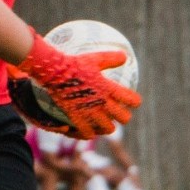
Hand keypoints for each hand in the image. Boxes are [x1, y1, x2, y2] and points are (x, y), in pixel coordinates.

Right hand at [14, 31, 139, 139]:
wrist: (55, 73)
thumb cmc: (75, 64)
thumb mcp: (95, 59)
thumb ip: (111, 59)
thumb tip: (124, 57)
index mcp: (109, 89)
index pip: (133, 101)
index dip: (134, 101)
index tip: (132, 100)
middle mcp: (102, 103)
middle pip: (124, 118)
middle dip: (124, 115)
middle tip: (119, 112)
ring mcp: (90, 112)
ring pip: (109, 129)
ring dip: (109, 125)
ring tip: (105, 121)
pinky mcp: (77, 118)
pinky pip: (89, 133)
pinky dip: (91, 132)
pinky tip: (90, 127)